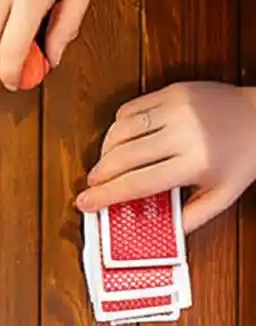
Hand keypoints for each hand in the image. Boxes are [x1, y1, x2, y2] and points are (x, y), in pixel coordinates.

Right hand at [76, 81, 255, 232]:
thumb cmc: (243, 157)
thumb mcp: (224, 195)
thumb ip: (192, 217)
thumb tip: (158, 234)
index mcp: (195, 162)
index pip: (138, 183)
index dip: (107, 195)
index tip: (85, 202)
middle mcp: (183, 133)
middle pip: (123, 157)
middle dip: (100, 175)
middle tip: (92, 186)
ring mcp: (176, 108)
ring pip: (120, 131)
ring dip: (105, 151)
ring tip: (106, 164)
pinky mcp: (172, 91)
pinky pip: (129, 109)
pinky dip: (118, 127)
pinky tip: (121, 140)